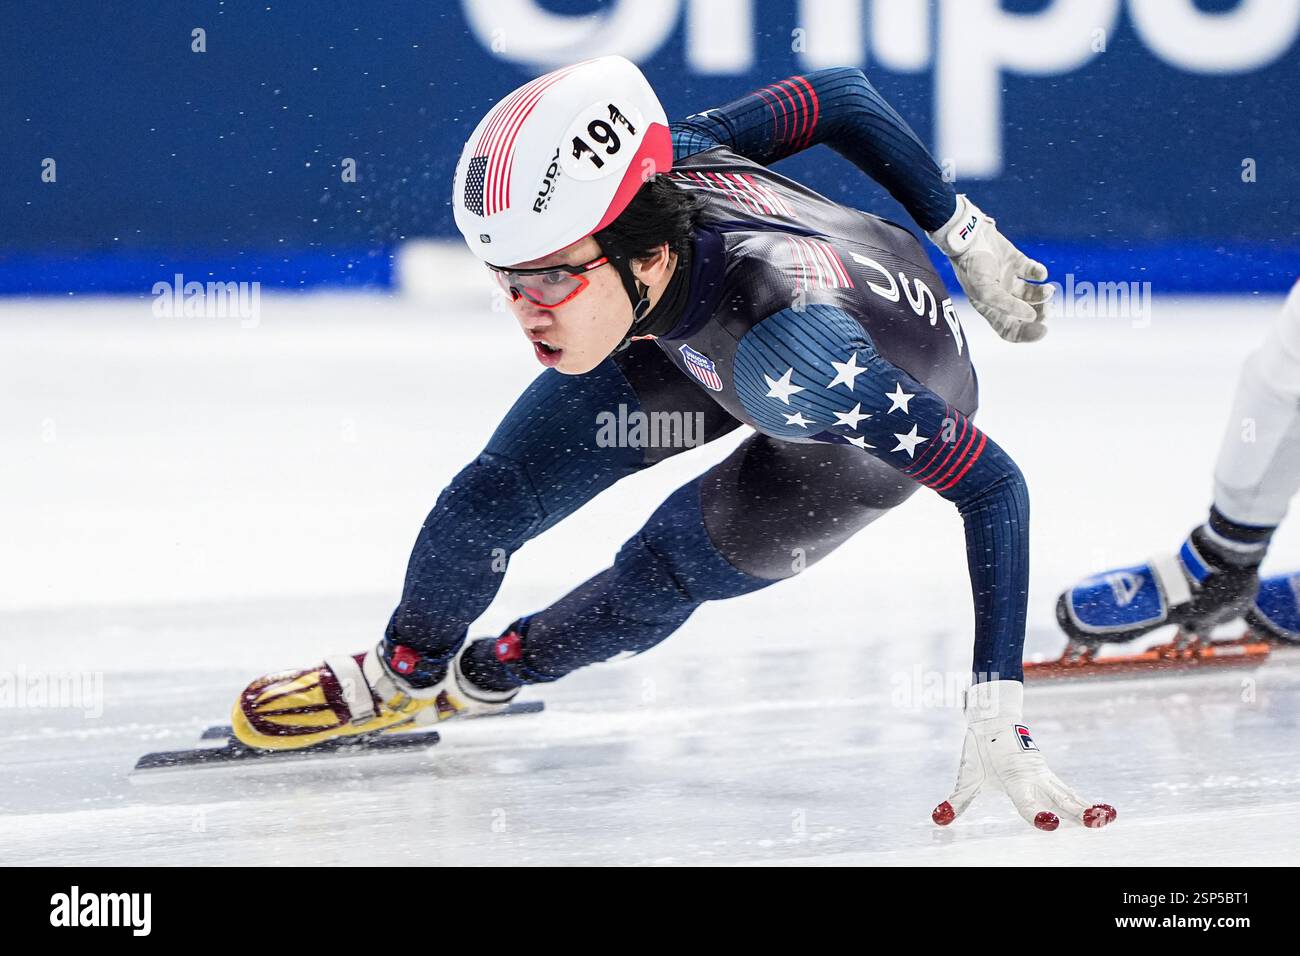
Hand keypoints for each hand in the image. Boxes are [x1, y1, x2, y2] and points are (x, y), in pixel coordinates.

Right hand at [928, 195, 1053, 343]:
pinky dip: (1040, 273)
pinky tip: (1040, 273)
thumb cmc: (971, 265)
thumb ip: (1007, 305)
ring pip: (1032, 294)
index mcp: (990, 308)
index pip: (1009, 330)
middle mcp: (1001, 296)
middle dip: (1039, 314)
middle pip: (1025, 314)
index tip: (1043, 330)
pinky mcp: (1016, 262)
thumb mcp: (984, 290)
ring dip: (1043, 295)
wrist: (969, 235)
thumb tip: (1031, 316)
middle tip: (1048, 309)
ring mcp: (1009, 279)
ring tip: (1048, 290)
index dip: (1026, 334)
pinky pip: (1033, 272)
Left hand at [932, 680, 1115, 830]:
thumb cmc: (978, 750)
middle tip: (1097, 822)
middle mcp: (1033, 778)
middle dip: (1077, 812)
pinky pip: (1067, 791)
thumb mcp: (966, 777)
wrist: (992, 718)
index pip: (1027, 802)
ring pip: (1068, 794)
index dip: (1036, 815)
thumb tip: (936, 819)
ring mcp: (1044, 775)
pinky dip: (1081, 801)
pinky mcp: (1048, 774)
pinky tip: (1098, 814)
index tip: (1049, 825)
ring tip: (1107, 819)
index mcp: (1014, 779)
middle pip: (1059, 799)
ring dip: (1085, 807)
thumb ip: (955, 801)